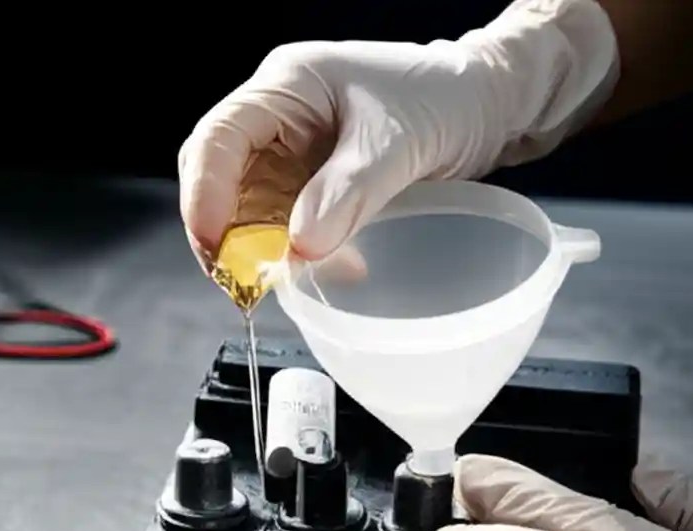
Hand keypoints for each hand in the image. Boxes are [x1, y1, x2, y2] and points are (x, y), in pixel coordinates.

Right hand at [177, 0, 618, 271]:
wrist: (487, 103)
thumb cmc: (445, 98)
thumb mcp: (398, 143)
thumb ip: (347, 194)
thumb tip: (298, 249)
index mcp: (286, 85)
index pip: (218, 139)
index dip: (205, 194)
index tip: (216, 247)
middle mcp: (277, 117)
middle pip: (220, 178)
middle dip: (226, 234)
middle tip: (243, 284)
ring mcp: (291, 151)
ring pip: (249, 209)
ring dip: (264, 251)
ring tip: (297, 282)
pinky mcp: (311, 181)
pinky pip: (286, 224)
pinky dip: (299, 253)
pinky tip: (332, 270)